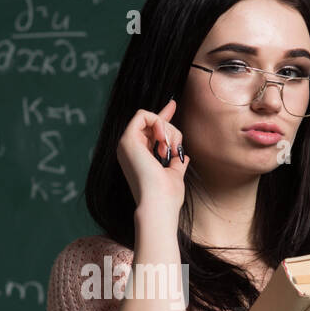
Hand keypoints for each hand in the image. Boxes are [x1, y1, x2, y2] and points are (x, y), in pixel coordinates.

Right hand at [115, 98, 189, 214]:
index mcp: (138, 158)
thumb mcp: (174, 175)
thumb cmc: (166, 196)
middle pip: (152, 123)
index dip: (162, 117)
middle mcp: (129, 150)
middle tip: (175, 148)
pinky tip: (163, 140)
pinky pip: (143, 115)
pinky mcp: (127, 140)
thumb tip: (183, 156)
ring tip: (170, 150)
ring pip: (149, 118)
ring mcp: (126, 144)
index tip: (173, 104)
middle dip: (171, 130)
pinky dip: (158, 122)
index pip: (149, 130)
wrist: (158, 205)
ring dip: (167, 129)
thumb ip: (176, 163)